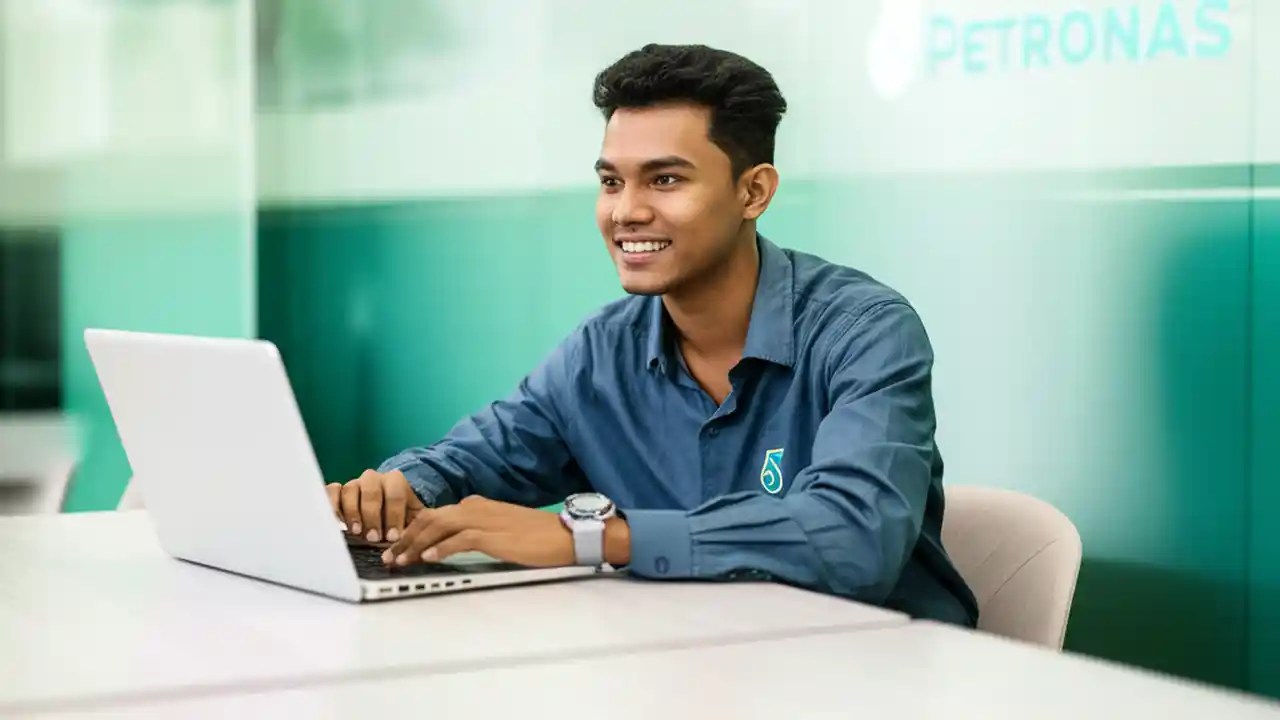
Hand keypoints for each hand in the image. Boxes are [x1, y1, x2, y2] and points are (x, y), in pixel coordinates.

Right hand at [326, 469, 425, 543]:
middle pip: (371, 491)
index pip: (395, 494)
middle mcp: (373, 479)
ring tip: (356, 532)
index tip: (393, 537)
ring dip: (352, 512)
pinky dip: (332, 505)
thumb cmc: (399, 516)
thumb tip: (412, 543)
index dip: (394, 516)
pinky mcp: (337, 491)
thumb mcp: (412, 520)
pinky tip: (336, 522)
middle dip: (372, 516)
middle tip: (374, 537)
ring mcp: (354, 483)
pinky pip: (331, 491)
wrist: (384, 509)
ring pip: (350, 490)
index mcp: (395, 481)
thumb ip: (414, 528)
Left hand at [380, 496, 573, 566]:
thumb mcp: (499, 531)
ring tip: (401, 560)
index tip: (397, 547)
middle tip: (389, 556)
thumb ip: (474, 534)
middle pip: (429, 518)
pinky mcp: (495, 534)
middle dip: (405, 537)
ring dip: (416, 544)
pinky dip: (442, 547)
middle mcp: (475, 507)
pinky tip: (430, 557)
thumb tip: (449, 546)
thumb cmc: (536, 536)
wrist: (566, 534)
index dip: (411, 531)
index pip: (434, 515)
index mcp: (475, 505)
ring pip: (439, 526)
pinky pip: (461, 539)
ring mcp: (484, 519)